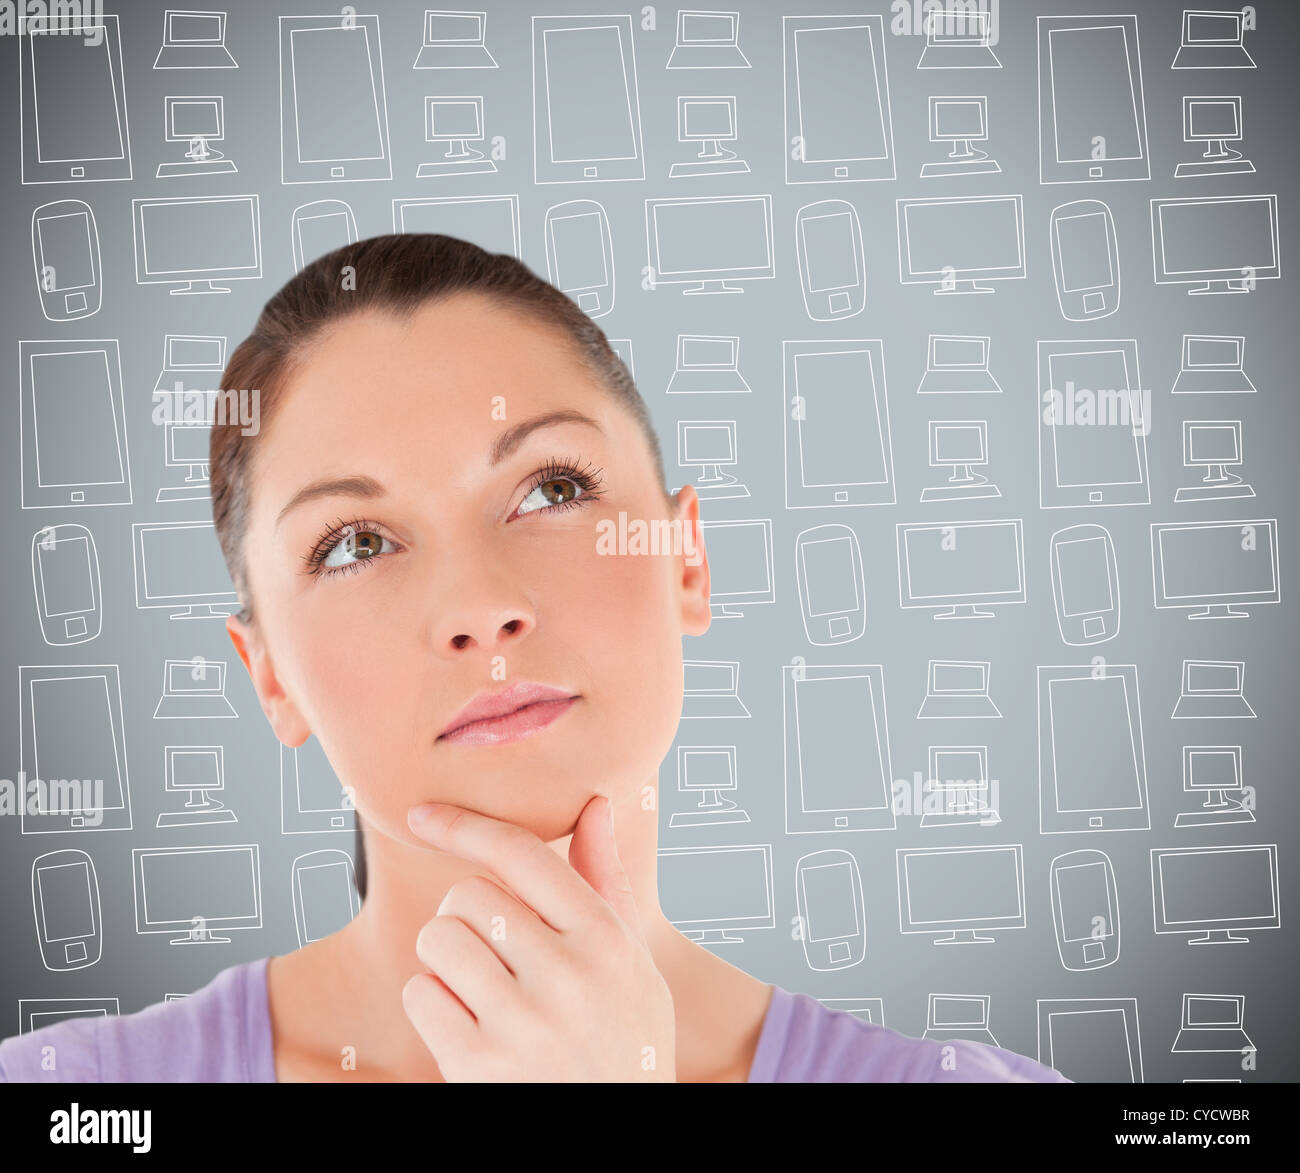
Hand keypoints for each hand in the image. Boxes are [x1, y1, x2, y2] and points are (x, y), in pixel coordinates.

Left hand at [402, 795, 675, 1081]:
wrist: (624, 1130)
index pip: (521, 855)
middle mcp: (568, 975)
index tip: (423, 815)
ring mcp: (523, 1023)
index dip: (465, 826)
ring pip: (437, 938)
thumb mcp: (632, 958)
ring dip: (444, 956)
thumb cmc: (626, 1037)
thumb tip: (595, 804)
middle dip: (465, 915)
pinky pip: (420, 994)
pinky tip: (468, 1024)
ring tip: (480, 986)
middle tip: (493, 952)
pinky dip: (432, 1002)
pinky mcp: (480, 1066)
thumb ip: (605, 880)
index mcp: (606, 937)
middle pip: (467, 895)